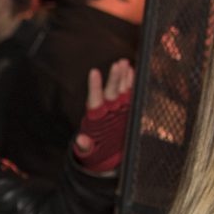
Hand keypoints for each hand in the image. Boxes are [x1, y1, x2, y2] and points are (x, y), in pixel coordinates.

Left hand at [72, 59, 133, 173]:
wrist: (104, 151)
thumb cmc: (94, 149)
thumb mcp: (87, 150)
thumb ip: (84, 145)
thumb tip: (80, 141)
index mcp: (94, 117)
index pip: (94, 99)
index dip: (95, 86)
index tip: (94, 72)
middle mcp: (106, 109)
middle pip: (110, 91)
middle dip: (114, 78)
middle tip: (118, 64)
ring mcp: (116, 108)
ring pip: (120, 89)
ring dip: (122, 76)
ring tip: (124, 62)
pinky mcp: (126, 109)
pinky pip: (129, 94)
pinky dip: (130, 83)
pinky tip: (132, 71)